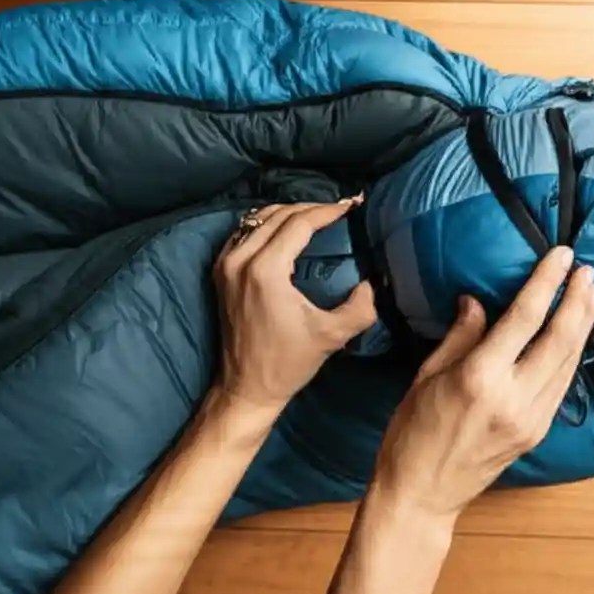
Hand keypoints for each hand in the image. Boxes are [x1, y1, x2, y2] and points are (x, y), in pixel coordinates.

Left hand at [212, 201, 376, 414]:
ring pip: (258, 219)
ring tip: (316, 217)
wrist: (246, 386)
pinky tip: (287, 231)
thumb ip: (361, 306)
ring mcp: (225, 264)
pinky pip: (243, 233)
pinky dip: (266, 225)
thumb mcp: (332, 335)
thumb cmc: (288, 362)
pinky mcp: (219, 271)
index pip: (299, 223)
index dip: (328, 211)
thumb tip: (374, 280)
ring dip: (288, 213)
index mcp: (265, 270)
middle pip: (278, 215)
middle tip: (339, 210)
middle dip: (311, 208)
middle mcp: (239, 260)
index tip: (351, 207)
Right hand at [370, 246, 593, 524]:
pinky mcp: (537, 432)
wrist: (422, 493)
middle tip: (589, 271)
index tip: (561, 255)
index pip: (524, 318)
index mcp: (479, 377)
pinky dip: (572, 356)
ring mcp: (530, 419)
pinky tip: (576, 336)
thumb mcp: (426, 376)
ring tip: (593, 295)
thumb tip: (479, 302)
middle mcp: (512, 397)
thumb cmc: (411, 433)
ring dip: (583, 326)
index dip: (546, 282)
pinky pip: (561, 386)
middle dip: (577, 301)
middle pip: (559, 339)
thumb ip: (460, 336)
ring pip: (568, 363)